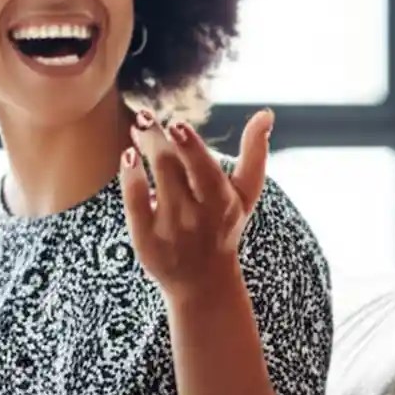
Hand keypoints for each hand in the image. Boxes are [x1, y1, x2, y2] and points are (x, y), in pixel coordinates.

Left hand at [120, 108, 272, 298]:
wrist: (203, 281)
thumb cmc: (225, 226)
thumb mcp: (245, 194)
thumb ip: (255, 153)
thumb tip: (266, 113)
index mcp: (223, 201)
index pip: (204, 170)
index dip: (189, 147)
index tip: (176, 124)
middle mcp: (197, 216)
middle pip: (173, 168)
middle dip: (157, 139)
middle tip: (145, 116)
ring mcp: (170, 228)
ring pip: (154, 178)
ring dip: (143, 148)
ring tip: (139, 127)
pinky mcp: (146, 239)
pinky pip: (134, 202)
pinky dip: (130, 177)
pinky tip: (128, 156)